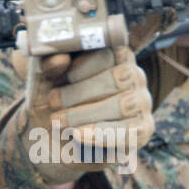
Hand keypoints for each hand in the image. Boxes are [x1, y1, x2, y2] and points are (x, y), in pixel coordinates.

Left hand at [22, 45, 154, 184]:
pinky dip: (100, 134)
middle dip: (81, 91)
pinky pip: (127, 131)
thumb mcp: (44, 79)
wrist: (55, 137)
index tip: (64, 75)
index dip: (86, 64)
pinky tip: (78, 135)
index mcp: (113, 54)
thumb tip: (60, 59)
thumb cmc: (53, 100)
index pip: (110, 51)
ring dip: (86, 114)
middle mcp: (134, 74)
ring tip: (59, 121)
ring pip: (122, 104)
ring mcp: (142, 102)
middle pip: (118, 77)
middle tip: (53, 102)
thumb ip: (49, 63)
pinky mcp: (144, 129)